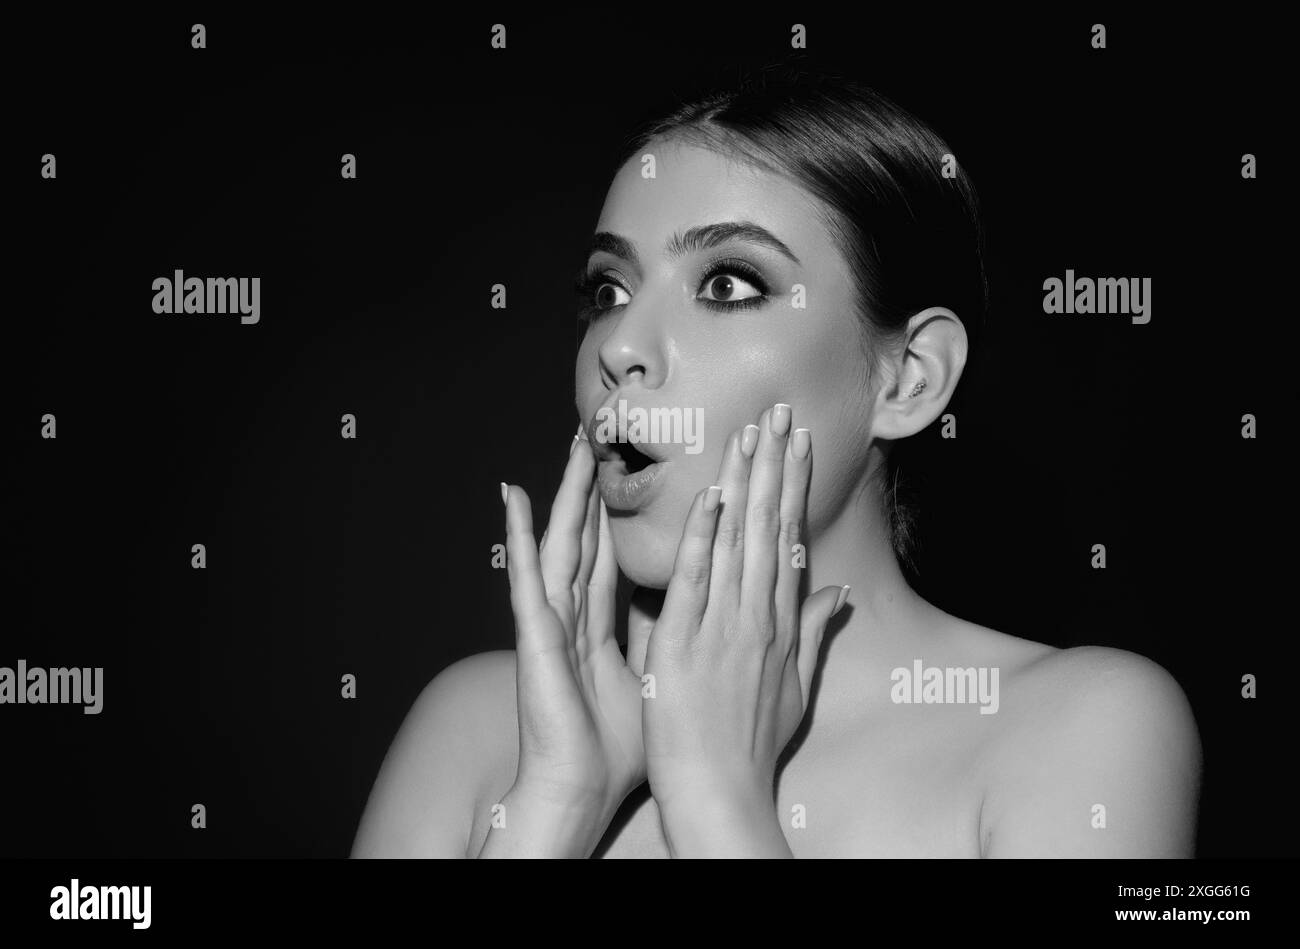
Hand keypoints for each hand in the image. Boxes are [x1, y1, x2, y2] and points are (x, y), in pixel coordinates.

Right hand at [500, 427, 645, 829]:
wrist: (582, 790)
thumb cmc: (615, 750)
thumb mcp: (652, 683)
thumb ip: (665, 643)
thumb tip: (693, 616)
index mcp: (596, 628)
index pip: (608, 559)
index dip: (613, 518)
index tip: (622, 476)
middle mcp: (571, 617)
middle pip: (583, 541)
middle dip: (589, 491)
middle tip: (596, 439)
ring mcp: (550, 621)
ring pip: (559, 545)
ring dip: (564, 496)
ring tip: (571, 448)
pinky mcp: (536, 634)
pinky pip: (528, 576)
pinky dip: (519, 536)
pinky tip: (512, 498)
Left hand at [641, 404, 847, 851]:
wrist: (721, 791)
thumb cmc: (751, 745)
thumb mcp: (795, 688)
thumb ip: (813, 633)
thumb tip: (840, 592)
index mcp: (778, 623)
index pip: (787, 540)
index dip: (791, 488)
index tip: (796, 444)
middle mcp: (756, 617)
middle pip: (767, 529)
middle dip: (773, 468)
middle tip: (778, 413)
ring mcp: (722, 627)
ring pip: (735, 543)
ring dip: (743, 485)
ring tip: (751, 433)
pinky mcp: (683, 642)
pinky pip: (695, 580)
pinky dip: (703, 537)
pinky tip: (710, 496)